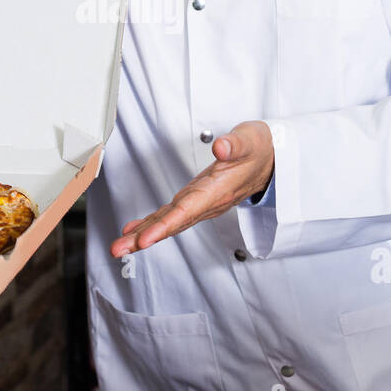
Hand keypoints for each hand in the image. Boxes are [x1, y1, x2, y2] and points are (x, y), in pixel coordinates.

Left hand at [109, 120, 273, 256]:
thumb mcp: (250, 140)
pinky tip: (135, 231)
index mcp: (217, 190)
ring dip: (144, 235)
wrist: (272, 160)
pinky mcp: (196, 200)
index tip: (146, 240)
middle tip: (119, 249)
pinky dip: (152, 224)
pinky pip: (171, 216)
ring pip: (169, 223)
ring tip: (120, 246)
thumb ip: (235, 144)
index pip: (187, 211)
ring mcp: (201, 204)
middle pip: (172, 224)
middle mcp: (207, 203)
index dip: (165, 226)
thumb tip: (221, 147)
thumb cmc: (259, 149)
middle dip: (145, 238)